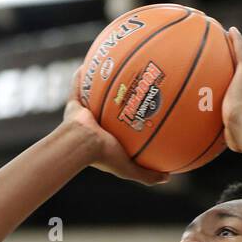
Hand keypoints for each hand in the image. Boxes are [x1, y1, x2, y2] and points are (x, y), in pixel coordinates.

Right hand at [63, 65, 167, 184]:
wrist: (81, 144)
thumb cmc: (104, 156)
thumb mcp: (129, 168)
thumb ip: (147, 175)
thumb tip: (168, 177)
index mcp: (106, 140)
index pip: (121, 129)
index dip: (130, 121)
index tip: (143, 113)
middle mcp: (94, 126)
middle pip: (108, 109)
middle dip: (118, 99)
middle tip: (132, 88)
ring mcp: (83, 115)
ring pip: (93, 96)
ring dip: (101, 86)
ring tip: (113, 71)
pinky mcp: (74, 105)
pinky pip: (77, 87)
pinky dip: (80, 77)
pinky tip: (89, 63)